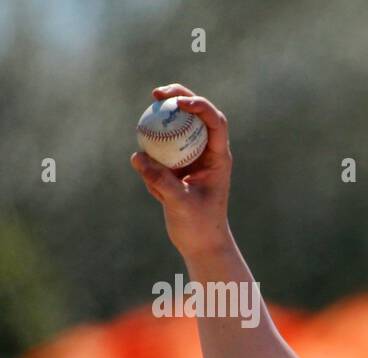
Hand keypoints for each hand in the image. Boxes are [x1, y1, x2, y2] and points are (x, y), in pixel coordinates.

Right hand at [130, 84, 233, 258]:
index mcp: (218, 158)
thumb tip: (137, 156)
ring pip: (176, 130)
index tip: (177, 103)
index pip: (214, 122)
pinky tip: (157, 192)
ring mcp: (191, 159)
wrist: (200, 244)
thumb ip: (161, 180)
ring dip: (160, 123)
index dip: (199, 106)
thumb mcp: (181, 203)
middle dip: (179, 97)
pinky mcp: (176, 167)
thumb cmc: (200, 226)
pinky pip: (159, 152)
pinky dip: (150, 161)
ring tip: (146, 135)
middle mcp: (207, 154)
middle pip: (196, 115)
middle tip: (156, 93)